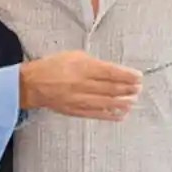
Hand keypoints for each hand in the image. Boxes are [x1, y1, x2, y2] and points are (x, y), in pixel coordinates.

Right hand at [19, 51, 141, 120]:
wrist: (32, 84)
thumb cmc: (53, 67)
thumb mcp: (74, 56)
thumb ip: (94, 63)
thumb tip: (113, 71)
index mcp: (82, 67)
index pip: (111, 72)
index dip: (127, 76)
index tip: (138, 77)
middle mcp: (82, 84)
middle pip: (111, 88)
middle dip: (128, 89)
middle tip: (139, 88)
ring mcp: (79, 99)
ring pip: (106, 102)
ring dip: (123, 102)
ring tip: (133, 100)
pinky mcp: (75, 111)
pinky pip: (96, 114)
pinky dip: (110, 115)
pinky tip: (121, 113)